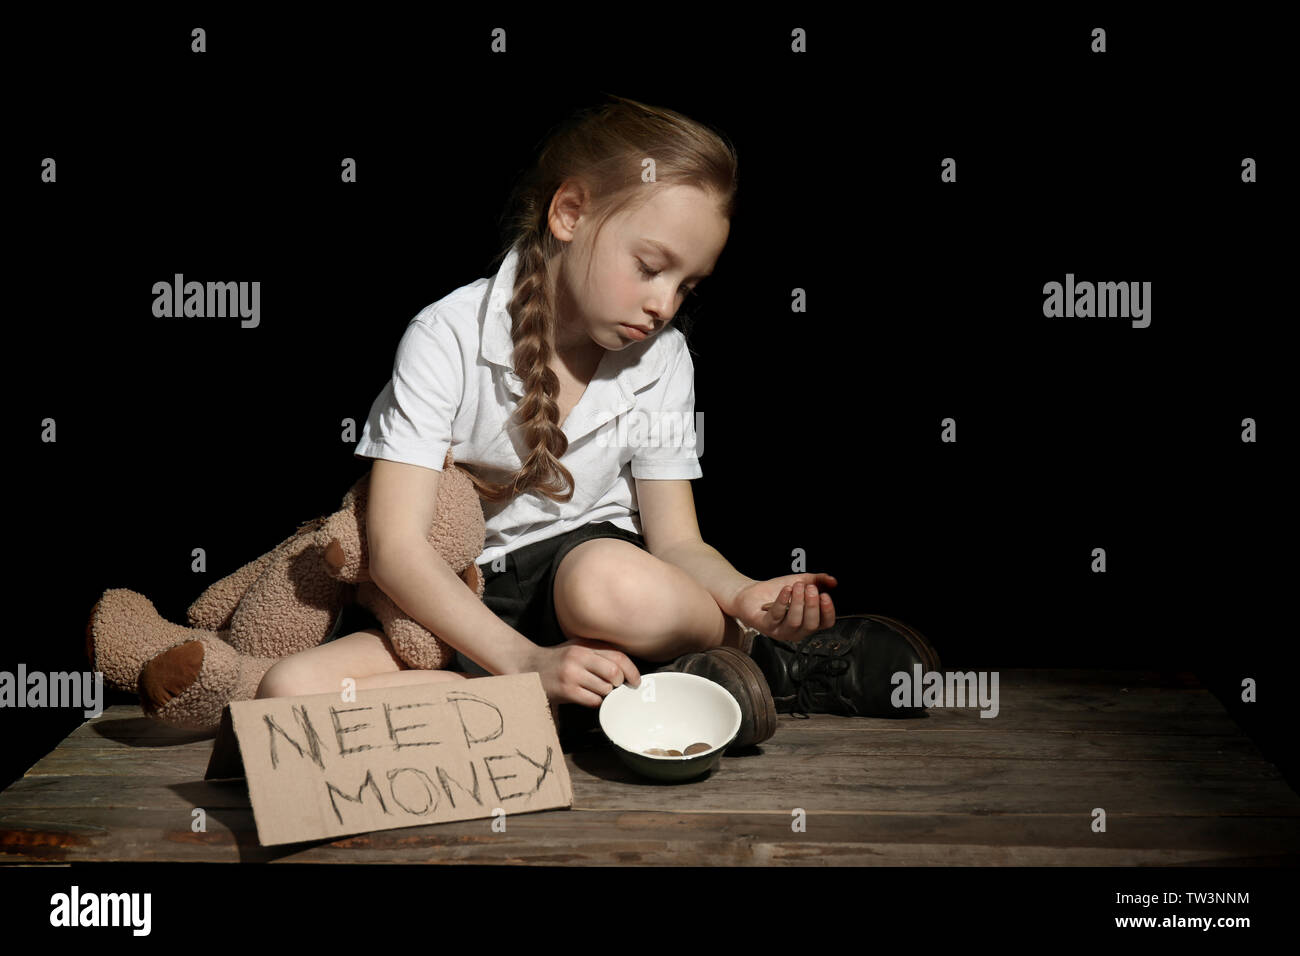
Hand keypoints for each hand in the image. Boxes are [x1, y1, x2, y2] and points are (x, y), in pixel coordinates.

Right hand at [520, 636, 641, 712]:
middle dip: (618, 683)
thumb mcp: (578, 646)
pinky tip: (587, 697)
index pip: (618, 656)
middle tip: (614, 686)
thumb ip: (600, 651)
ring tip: (595, 690)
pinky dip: (595, 701)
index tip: (635, 680)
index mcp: (585, 645)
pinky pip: (593, 700)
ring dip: (605, 693)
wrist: (529, 666)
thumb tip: (627, 666)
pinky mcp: (566, 690)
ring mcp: (572, 674)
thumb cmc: (559, 658)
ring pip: (604, 688)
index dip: (631, 670)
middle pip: (614, 673)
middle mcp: (579, 657)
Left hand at [732, 573, 837, 642]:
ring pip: (794, 622)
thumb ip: (818, 581)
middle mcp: (796, 630)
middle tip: (810, 589)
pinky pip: (776, 615)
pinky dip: (783, 600)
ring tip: (797, 586)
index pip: (825, 623)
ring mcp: (780, 630)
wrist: (751, 593)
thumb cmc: (776, 592)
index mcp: (807, 622)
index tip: (825, 596)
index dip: (828, 611)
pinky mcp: (765, 626)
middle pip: (810, 625)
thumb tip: (833, 581)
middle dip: (812, 605)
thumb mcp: (801, 582)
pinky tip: (786, 590)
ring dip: (798, 602)